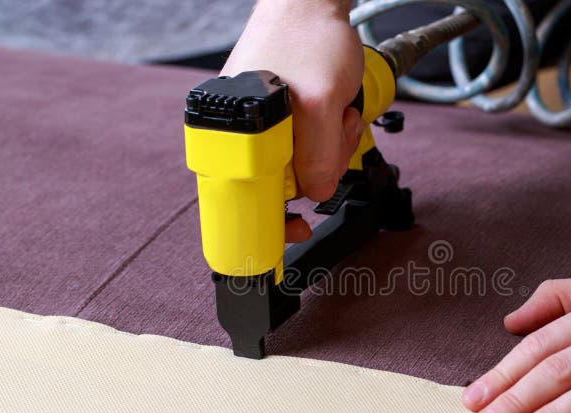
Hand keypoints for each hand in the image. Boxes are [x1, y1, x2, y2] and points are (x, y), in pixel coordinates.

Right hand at [221, 0, 365, 241]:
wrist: (310, 5)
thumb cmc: (308, 38)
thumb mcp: (320, 104)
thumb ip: (317, 157)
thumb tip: (313, 194)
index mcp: (233, 136)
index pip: (244, 201)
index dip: (271, 221)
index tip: (295, 232)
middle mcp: (241, 136)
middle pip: (282, 186)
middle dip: (319, 169)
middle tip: (335, 136)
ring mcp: (261, 130)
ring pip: (300, 169)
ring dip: (330, 150)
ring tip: (337, 115)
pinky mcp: (279, 123)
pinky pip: (306, 149)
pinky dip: (328, 138)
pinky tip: (335, 112)